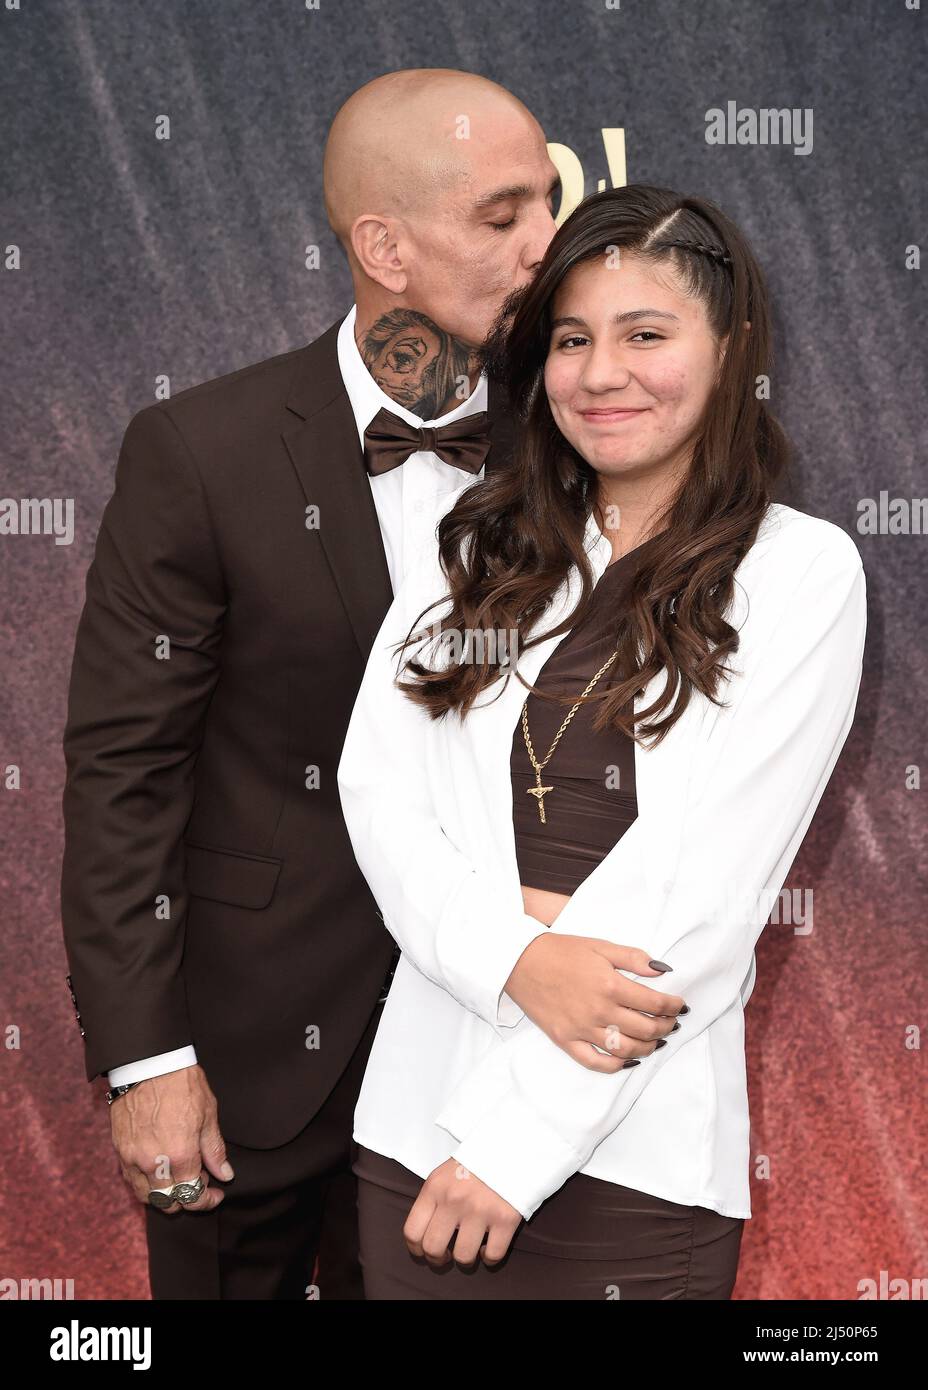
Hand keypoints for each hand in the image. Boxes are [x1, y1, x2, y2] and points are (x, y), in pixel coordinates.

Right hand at [110, 1065, 233, 1212]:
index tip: (216, 1194)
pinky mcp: (119, 1149)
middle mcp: (153, 1163)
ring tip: (178, 1180)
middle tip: (198, 1184)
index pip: (193, 1196)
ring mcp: (132, 1158)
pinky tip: (158, 1170)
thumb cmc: (182, 1084)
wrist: (149, 1063)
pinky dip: (145, 1183)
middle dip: (186, 1200)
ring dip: (163, 1195)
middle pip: (168, 1202)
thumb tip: (225, 1175)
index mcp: (180, 1155)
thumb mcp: (208, 1114)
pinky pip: (131, 1179)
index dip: (207, 1200)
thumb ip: (214, 1150)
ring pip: (146, 1196)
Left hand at [404, 1159, 521, 1266]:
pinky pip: (492, 1255)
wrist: (510, 1148)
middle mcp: (454, 1200)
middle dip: (438, 1259)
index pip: (412, 1231)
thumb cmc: (473, 1165)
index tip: (424, 1251)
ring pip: (463, 1257)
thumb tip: (423, 1235)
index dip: (416, 1249)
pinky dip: (489, 1258)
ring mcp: (480, 1210)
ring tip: (469, 1248)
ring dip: (465, 1259)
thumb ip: (432, 1201)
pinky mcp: (505, 1218)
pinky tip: (487, 1247)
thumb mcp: (443, 1174)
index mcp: (435, 1188)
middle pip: (434, 1248)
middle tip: (446, 1255)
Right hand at [505, 936, 685, 1071]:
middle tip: (672, 1023)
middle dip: (666, 1027)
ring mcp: (582, 1029)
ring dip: (648, 1048)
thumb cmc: (561, 951)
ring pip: (626, 1049)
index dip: (673, 1006)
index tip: (680, 1005)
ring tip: (656, 1041)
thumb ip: (633, 957)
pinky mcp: (566, 1041)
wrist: (520, 961)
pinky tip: (628, 1060)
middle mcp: (599, 1011)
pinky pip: (595, 1062)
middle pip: (645, 1029)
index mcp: (610, 985)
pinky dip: (615, 1066)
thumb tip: (663, 970)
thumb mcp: (600, 946)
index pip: (654, 1003)